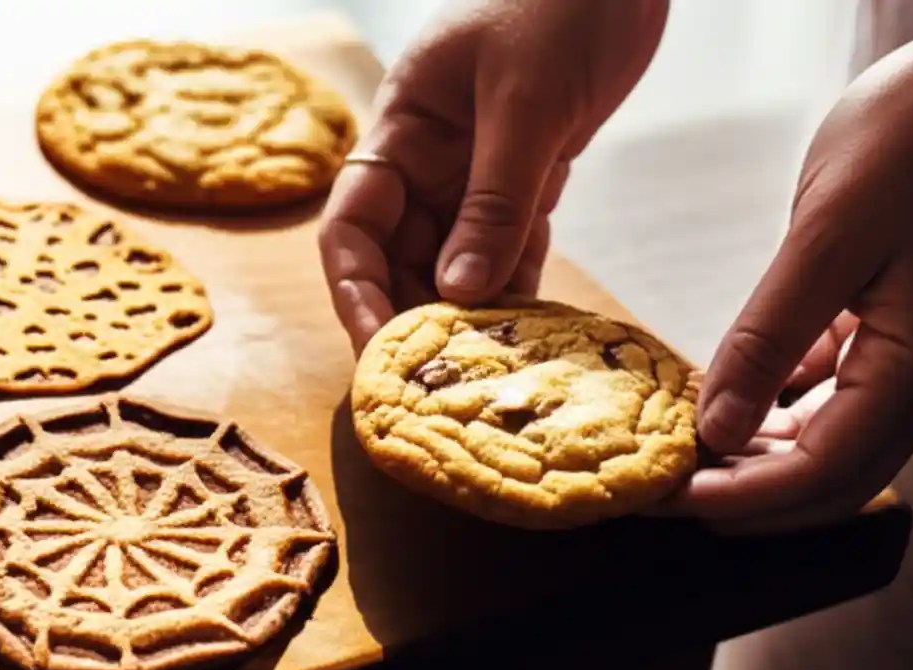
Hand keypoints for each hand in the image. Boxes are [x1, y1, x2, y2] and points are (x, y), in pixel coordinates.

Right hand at [318, 0, 669, 353]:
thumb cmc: (560, 2)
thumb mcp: (525, 102)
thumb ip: (494, 199)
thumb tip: (458, 292)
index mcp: (402, 130)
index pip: (352, 228)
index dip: (356, 294)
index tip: (380, 354)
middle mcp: (430, 159)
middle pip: (401, 258)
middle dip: (415, 320)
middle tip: (441, 388)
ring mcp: (479, 171)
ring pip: (457, 261)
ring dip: (470, 315)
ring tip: (489, 376)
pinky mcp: (531, 177)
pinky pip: (512, 246)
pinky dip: (519, 288)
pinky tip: (531, 337)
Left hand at [658, 1, 912, 533]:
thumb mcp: (832, 236)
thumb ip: (771, 335)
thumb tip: (715, 426)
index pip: (822, 471)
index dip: (742, 498)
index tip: (666, 499)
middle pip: (826, 476)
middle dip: (744, 497)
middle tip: (660, 490)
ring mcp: (902, 349)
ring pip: (825, 439)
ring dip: (755, 456)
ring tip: (682, 454)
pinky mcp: (882, 319)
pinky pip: (824, 389)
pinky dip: (772, 405)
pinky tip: (724, 398)